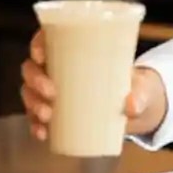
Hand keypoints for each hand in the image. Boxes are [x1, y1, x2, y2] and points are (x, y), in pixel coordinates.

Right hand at [21, 30, 169, 140]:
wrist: (139, 108)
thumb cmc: (137, 86)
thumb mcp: (142, 87)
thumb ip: (140, 95)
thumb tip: (131, 105)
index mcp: (78, 51)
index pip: (47, 39)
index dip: (37, 44)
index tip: (41, 55)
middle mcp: (60, 68)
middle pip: (32, 68)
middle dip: (35, 80)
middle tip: (52, 94)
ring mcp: (55, 92)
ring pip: (30, 92)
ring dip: (33, 103)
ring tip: (47, 116)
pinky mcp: (57, 113)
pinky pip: (37, 117)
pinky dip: (35, 125)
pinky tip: (42, 133)